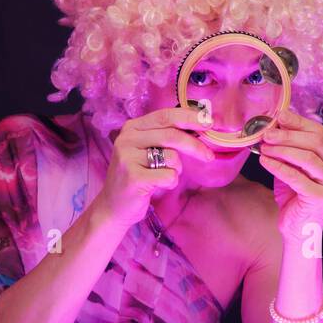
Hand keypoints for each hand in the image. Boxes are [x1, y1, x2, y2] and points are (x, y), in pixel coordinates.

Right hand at [94, 108, 215, 227]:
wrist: (114, 206)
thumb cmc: (138, 176)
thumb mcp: (148, 151)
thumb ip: (166, 137)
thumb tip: (201, 126)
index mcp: (133, 128)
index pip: (165, 116)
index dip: (190, 117)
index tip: (209, 122)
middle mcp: (127, 138)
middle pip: (171, 135)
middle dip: (195, 146)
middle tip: (209, 156)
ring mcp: (128, 157)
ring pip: (172, 157)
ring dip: (176, 170)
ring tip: (163, 176)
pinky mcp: (133, 177)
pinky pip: (168, 176)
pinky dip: (170, 182)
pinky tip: (158, 186)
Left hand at [257, 110, 322, 244]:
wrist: (298, 228)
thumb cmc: (296, 197)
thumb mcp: (294, 166)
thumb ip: (290, 147)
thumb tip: (275, 124)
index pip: (320, 133)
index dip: (298, 122)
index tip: (279, 116)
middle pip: (315, 142)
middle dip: (288, 135)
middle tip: (267, 133)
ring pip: (307, 157)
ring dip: (282, 149)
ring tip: (264, 147)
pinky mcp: (320, 197)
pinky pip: (297, 177)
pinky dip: (279, 167)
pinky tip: (265, 162)